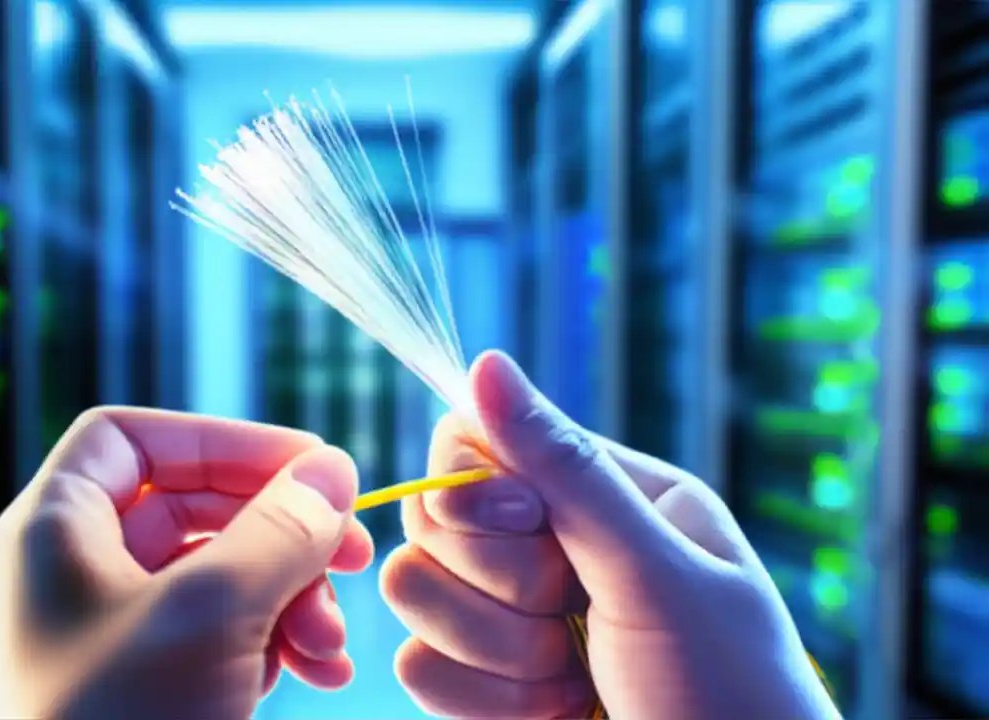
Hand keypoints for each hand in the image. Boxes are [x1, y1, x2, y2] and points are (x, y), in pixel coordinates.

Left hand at [0, 407, 373, 718]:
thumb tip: (332, 470)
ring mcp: (116, 633)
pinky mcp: (153, 685)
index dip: (221, 440)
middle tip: (353, 552)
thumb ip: (279, 531)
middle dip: (280, 530)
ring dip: (293, 596)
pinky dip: (279, 641)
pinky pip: (226, 632)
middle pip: (193, 506)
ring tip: (329, 648)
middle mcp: (79, 573)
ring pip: (222, 573)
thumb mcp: (210, 615)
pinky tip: (319, 672)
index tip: (306, 466)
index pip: (133, 438)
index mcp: (54, 531)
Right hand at [381, 351, 839, 719]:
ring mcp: (506, 616)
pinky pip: (415, 669)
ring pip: (411, 594)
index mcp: (599, 492)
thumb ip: (565, 471)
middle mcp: (545, 544)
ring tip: (576, 682)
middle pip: (430, 517)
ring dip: (498, 654)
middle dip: (503, 586)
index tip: (532, 530)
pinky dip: (486, 703)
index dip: (476, 489)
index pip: (471, 442)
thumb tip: (487, 362)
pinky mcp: (480, 684)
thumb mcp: (655, 570)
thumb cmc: (729, 690)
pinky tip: (558, 716)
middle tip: (574, 619)